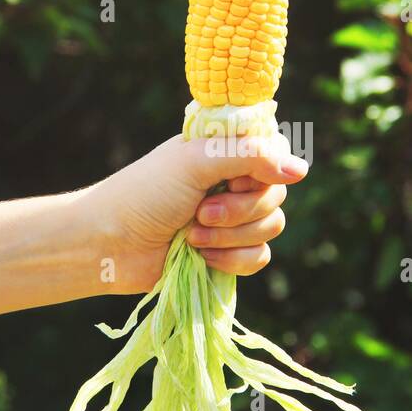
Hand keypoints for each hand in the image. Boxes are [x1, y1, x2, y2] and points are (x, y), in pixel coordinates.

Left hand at [87, 133, 308, 293]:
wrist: (109, 244)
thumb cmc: (144, 193)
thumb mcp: (195, 163)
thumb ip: (250, 157)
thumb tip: (302, 170)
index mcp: (226, 150)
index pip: (276, 151)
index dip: (267, 169)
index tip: (240, 179)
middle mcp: (233, 181)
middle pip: (277, 194)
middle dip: (241, 210)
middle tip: (201, 210)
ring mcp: (231, 219)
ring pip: (271, 228)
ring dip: (231, 236)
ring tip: (191, 234)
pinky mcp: (227, 253)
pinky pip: (259, 258)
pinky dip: (231, 259)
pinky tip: (200, 256)